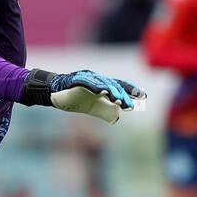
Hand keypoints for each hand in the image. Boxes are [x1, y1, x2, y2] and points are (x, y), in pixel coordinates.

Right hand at [20, 69, 146, 124]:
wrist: (54, 94)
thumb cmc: (74, 99)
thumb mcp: (93, 107)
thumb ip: (105, 111)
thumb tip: (116, 118)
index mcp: (102, 85)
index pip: (120, 86)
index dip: (131, 90)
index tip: (143, 96)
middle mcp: (97, 79)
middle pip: (114, 85)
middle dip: (124, 95)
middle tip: (131, 106)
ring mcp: (87, 78)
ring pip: (103, 83)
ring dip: (112, 92)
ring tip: (119, 101)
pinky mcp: (76, 80)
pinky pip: (87, 83)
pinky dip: (95, 87)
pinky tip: (103, 92)